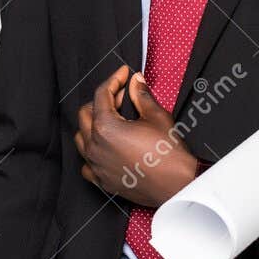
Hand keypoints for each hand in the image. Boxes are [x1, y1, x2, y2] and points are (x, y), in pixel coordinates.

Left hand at [75, 65, 200, 208]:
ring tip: (112, 118)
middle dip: (102, 100)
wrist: (177, 185)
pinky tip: (105, 147)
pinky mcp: (102, 180)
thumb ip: (141, 95)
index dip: (114, 79)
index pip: (102, 95)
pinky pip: (87, 163)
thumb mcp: (156, 117)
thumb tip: (136, 82)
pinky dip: (92, 151)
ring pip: (81, 137)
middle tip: (122, 95)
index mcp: (105, 128)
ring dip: (93, 124)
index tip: (123, 73)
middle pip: (86, 113)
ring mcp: (96, 165)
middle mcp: (95, 147)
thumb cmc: (168, 154)